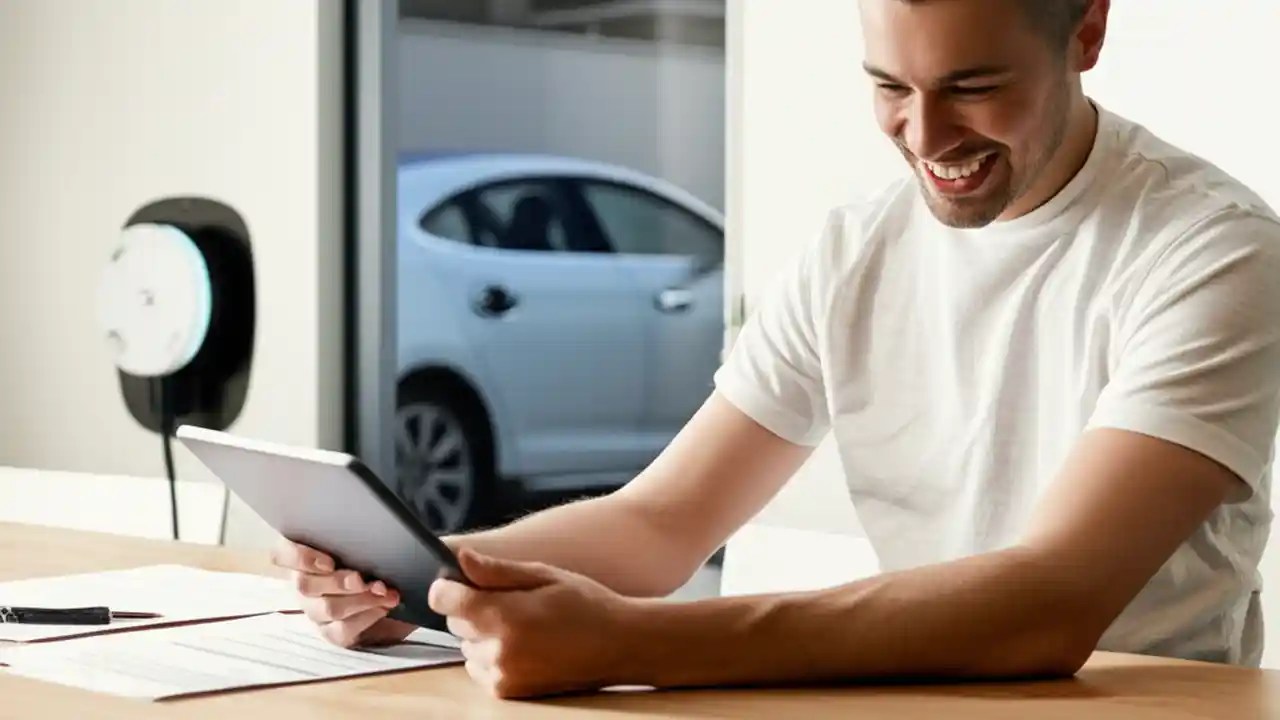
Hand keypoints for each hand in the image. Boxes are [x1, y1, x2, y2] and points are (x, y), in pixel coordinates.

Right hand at [270, 539, 415, 647]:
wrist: (387, 595)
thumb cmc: (368, 562)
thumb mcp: (358, 545)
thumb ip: (350, 538)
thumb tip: (362, 521)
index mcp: (303, 558)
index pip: (282, 554)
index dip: (300, 558)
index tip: (328, 561)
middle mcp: (304, 586)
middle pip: (306, 585)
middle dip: (340, 582)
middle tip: (363, 578)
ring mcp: (315, 612)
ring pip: (328, 609)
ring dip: (360, 599)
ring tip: (383, 592)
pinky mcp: (331, 632)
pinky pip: (342, 630)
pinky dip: (367, 617)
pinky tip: (382, 607)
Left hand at [429, 548, 636, 698]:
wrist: (619, 645)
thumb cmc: (586, 603)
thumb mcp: (544, 575)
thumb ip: (497, 570)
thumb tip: (461, 560)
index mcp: (504, 615)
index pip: (444, 600)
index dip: (449, 587)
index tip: (461, 583)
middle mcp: (498, 650)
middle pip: (455, 623)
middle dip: (472, 609)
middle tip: (510, 602)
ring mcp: (502, 674)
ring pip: (466, 646)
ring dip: (482, 635)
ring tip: (522, 625)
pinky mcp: (508, 691)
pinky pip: (479, 668)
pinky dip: (492, 656)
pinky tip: (523, 646)